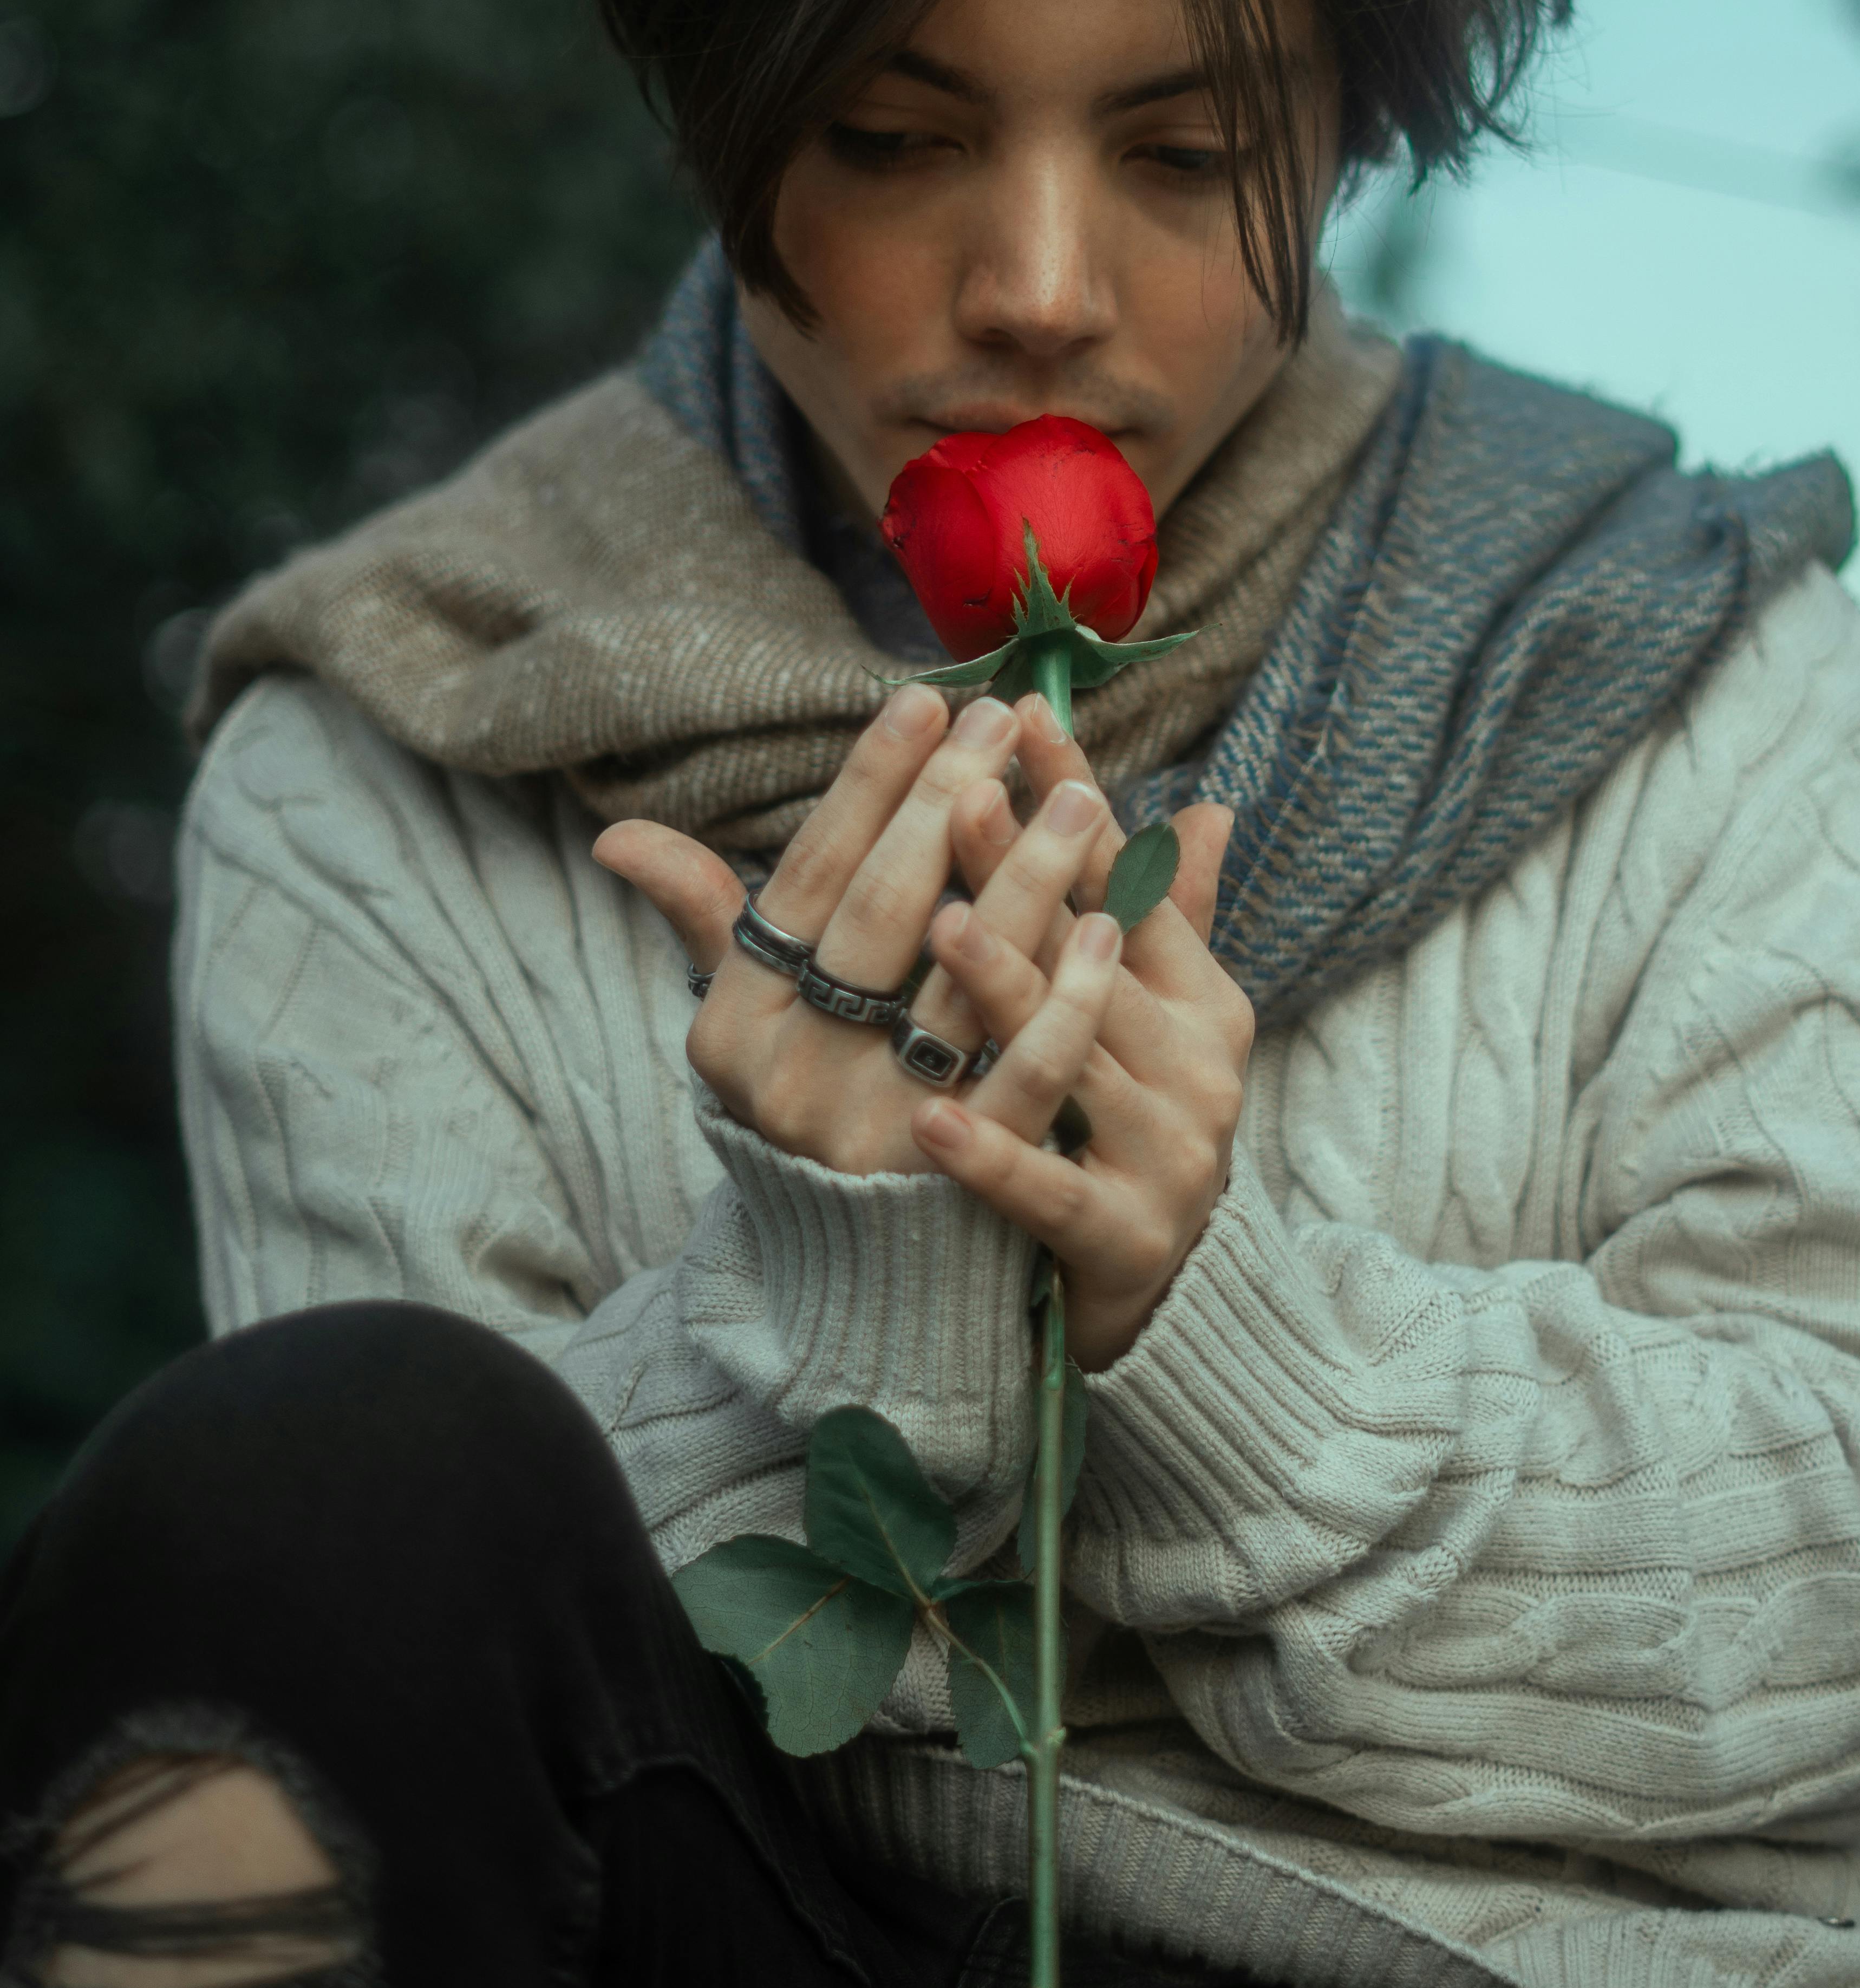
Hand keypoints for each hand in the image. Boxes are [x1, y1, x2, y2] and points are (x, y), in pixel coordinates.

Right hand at [593, 685, 1125, 1178]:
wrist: (856, 1284)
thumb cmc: (810, 1105)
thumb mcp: (749, 1024)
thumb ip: (708, 923)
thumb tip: (618, 837)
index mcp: (738, 1026)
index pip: (810, 879)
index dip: (868, 787)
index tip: (925, 703)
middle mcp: (793, 1077)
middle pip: (884, 915)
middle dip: (951, 805)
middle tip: (1008, 719)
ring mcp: (874, 1131)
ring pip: (960, 982)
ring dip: (1027, 880)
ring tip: (1082, 795)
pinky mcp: (961, 1178)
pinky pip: (1023, 1075)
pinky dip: (1070, 1000)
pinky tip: (1113, 928)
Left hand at [909, 694, 1251, 1369]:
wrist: (1180, 1300)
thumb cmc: (1140, 1128)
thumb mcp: (1160, 1018)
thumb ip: (1172, 918)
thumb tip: (1214, 809)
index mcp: (1199, 1000)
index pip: (1132, 879)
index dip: (1080, 799)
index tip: (1024, 716)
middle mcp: (1198, 1064)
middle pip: (1098, 955)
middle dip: (1028, 870)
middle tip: (964, 792)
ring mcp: (1170, 1152)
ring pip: (1074, 1058)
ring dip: (1008, 989)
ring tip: (940, 923)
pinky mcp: (1127, 1237)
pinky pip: (1046, 1189)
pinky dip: (987, 1155)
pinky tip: (929, 1118)